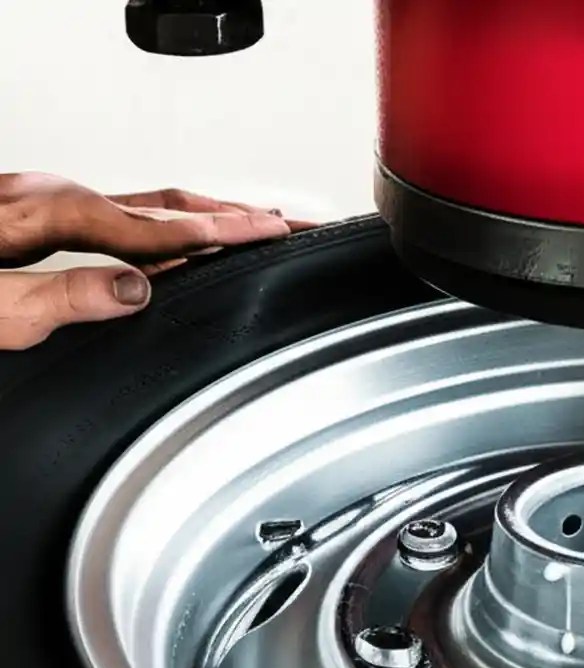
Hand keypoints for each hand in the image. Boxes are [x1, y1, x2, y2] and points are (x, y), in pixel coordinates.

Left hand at [0, 172, 312, 349]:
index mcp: (41, 213)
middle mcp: (48, 198)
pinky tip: (188, 237)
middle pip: (164, 206)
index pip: (153, 224)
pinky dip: (169, 224)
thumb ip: (58, 299)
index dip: (221, 229)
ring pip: (147, 206)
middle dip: (235, 215)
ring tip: (259, 222)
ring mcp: (42, 201)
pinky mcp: (36, 213)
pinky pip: (123, 214)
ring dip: (208, 215)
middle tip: (292, 225)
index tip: (272, 229)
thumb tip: (134, 291)